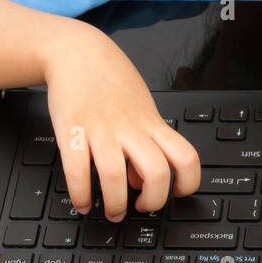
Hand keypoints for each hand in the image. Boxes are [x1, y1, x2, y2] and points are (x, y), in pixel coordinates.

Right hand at [43, 27, 200, 221]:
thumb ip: (145, 142)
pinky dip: (80, 194)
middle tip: (140, 208)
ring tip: (112, 211)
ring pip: (116, 176)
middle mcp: (130, 128)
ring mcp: (102, 129)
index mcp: (151, 123)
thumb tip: (140, 182)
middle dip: (152, 201)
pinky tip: (82, 201)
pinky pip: (77, 170)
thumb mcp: (140, 106)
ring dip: (115, 204)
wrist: (79, 51)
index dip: (188, 182)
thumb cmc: (111, 79)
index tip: (177, 194)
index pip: (186, 156)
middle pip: (157, 172)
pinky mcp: (73, 130)